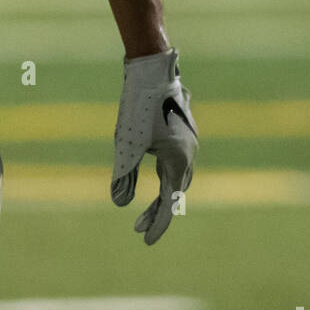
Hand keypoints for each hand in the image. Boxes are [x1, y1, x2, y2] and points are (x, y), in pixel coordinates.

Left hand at [111, 47, 197, 244]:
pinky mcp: (182, 130)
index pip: (169, 202)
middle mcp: (190, 153)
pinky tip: (155, 171)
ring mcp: (188, 140)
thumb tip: (119, 203)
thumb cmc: (138, 106)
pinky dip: (166, 174)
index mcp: (179, 160)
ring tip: (144, 208)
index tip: (145, 241)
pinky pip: (177, 160)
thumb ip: (124, 174)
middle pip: (175, 192)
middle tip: (139, 226)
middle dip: (158, 211)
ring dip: (163, 193)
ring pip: (178, 176)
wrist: (152, 68)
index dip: (157, 223)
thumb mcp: (126, 143)